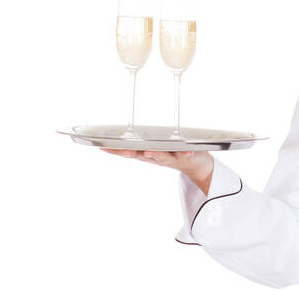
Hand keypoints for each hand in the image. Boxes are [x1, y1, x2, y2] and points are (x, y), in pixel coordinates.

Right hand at [98, 147, 213, 192]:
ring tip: (149, 152)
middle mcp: (157, 156)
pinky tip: (187, 150)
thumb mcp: (151, 148)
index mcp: (147, 153)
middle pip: (142, 155)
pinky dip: (186, 152)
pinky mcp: (186, 156)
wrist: (195, 165)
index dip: (116, 151)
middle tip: (125, 151)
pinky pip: (186, 153)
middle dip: (133, 153)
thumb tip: (120, 133)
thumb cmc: (171, 152)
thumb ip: (137, 142)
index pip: (128, 152)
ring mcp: (171, 157)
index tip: (103, 147)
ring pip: (162, 156)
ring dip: (156, 154)